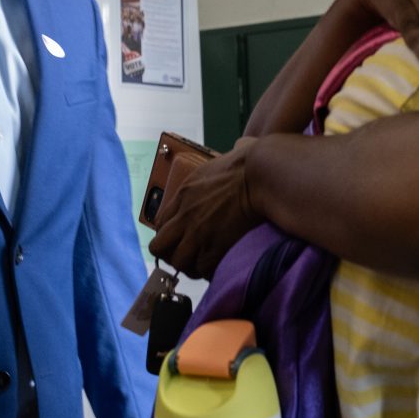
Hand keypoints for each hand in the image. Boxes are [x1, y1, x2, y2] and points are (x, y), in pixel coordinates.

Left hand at [149, 139, 260, 277]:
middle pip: (158, 247)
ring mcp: (198, 232)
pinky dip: (209, 271)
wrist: (259, 174)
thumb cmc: (247, 162)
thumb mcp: (218, 161)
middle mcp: (185, 215)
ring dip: (189, 266)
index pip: (159, 224)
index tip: (180, 238)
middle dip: (170, 254)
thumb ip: (217, 168)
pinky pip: (202, 269)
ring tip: (202, 263)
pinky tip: (217, 264)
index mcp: (183, 194)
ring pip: (178, 263)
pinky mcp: (214, 246)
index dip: (168, 235)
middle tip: (186, 255)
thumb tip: (240, 146)